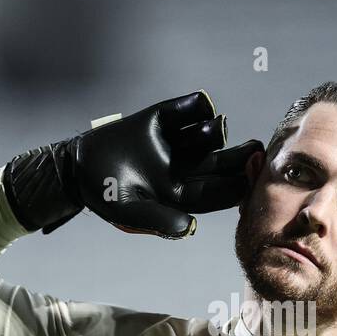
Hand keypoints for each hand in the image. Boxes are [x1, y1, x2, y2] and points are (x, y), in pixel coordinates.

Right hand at [5, 90, 261, 238]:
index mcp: (186, 195)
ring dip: (213, 132)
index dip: (236, 185)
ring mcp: (180, 143)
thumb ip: (159, 220)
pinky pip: (193, 109)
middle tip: (256, 149)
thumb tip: (189, 229)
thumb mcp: (129, 210)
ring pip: (210, 136)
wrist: (80, 165)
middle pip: (223, 163)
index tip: (250, 178)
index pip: (219, 192)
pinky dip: (197, 107)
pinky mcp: (168, 118)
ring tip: (212, 129)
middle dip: (240, 157)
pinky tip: (196, 108)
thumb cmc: (106, 194)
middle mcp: (189, 169)